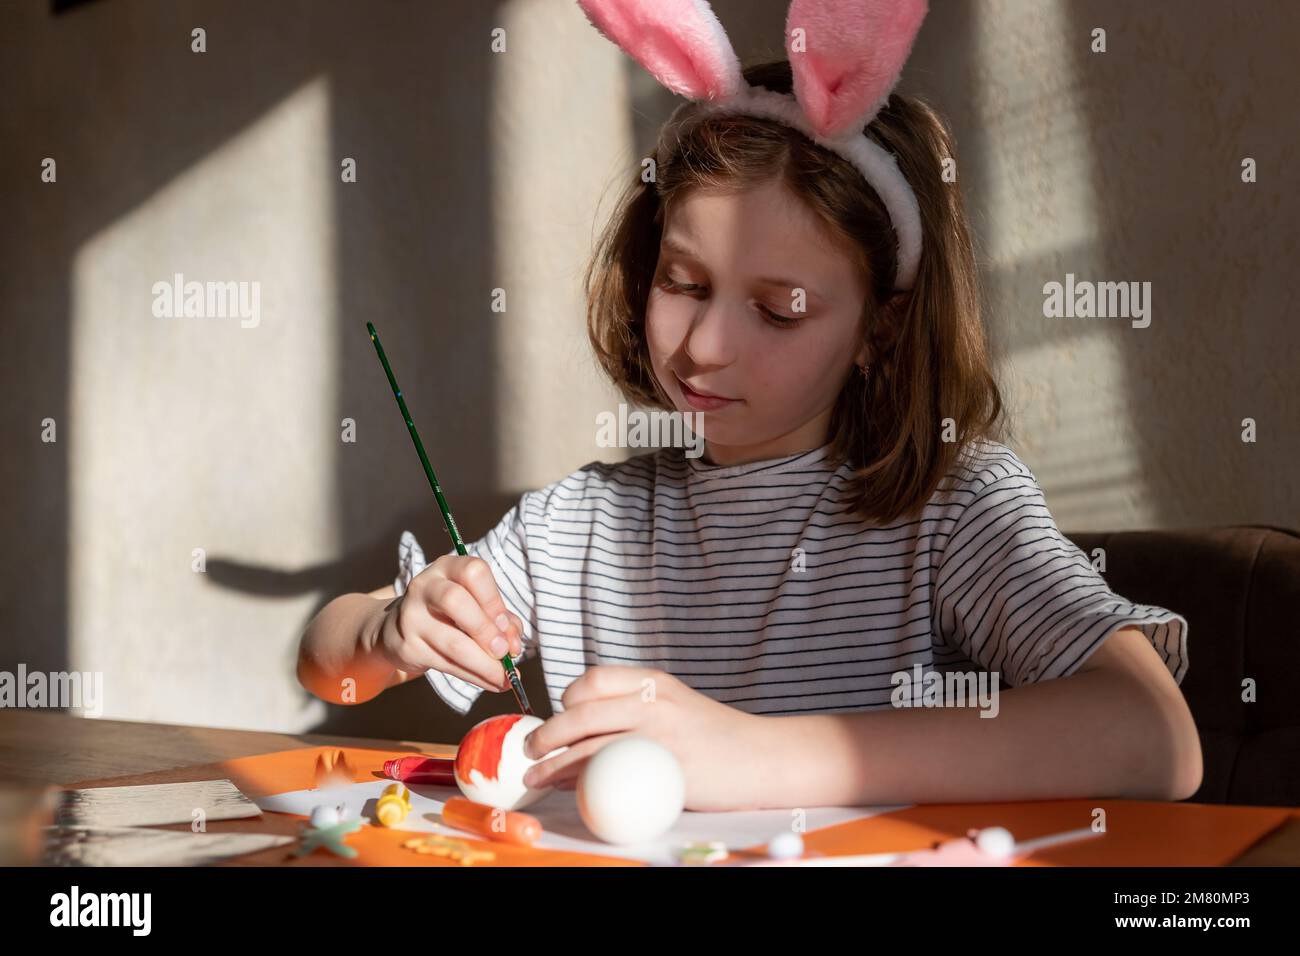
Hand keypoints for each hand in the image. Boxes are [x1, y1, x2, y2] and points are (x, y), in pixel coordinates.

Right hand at [375, 555, 524, 691]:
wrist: (399, 628)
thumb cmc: (449, 613)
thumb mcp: (476, 605)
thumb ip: (501, 619)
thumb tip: (513, 645)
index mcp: (447, 568)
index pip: (473, 572)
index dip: (494, 600)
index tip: (506, 626)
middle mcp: (425, 586)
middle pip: (455, 601)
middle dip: (485, 630)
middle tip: (503, 652)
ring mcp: (411, 616)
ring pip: (452, 642)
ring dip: (484, 664)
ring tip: (504, 677)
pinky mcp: (407, 646)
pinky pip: (446, 664)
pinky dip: (474, 676)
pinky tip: (490, 681)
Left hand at [520, 666, 764, 810]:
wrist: (764, 757)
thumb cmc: (718, 737)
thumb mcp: (677, 704)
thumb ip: (639, 708)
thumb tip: (590, 728)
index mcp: (653, 681)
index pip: (593, 680)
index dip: (567, 700)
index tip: (560, 719)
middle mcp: (652, 701)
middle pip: (581, 712)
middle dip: (546, 733)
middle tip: (531, 749)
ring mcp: (657, 734)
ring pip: (587, 745)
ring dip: (552, 763)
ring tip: (536, 776)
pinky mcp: (663, 768)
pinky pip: (608, 774)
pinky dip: (580, 783)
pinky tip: (570, 792)